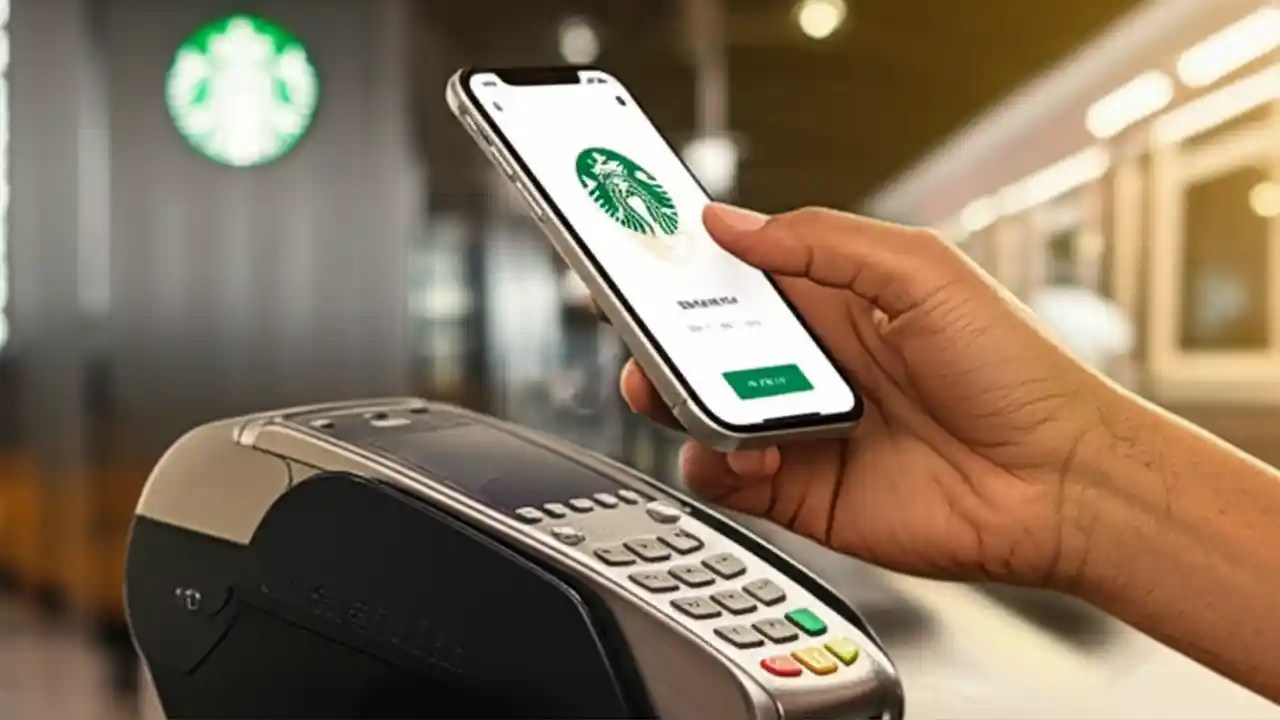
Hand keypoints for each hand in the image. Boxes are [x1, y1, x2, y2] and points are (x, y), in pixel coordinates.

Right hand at [619, 203, 1119, 586]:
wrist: (1057, 482)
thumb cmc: (1014, 370)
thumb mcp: (922, 272)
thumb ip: (821, 243)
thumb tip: (731, 223)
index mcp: (833, 303)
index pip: (737, 277)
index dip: (687, 266)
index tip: (641, 254)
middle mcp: (809, 366)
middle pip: (703, 345)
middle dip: (660, 335)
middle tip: (638, 327)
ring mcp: (800, 429)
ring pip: (700, 411)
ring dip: (674, 398)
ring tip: (681, 391)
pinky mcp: (799, 492)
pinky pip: (725, 476)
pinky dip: (714, 463)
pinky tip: (746, 451)